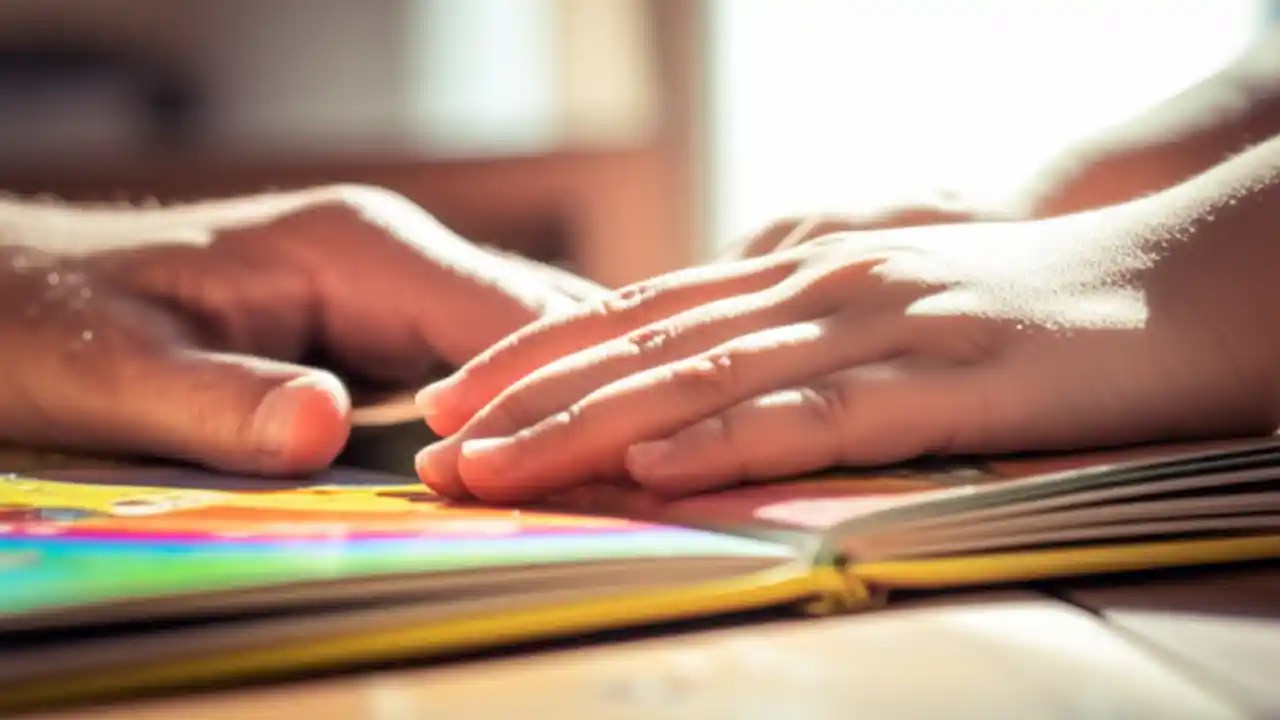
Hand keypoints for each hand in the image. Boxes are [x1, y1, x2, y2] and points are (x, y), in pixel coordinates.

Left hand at [0, 185, 601, 473]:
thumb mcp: (117, 369)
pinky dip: (528, 420)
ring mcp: (399, 293)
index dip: (556, 388)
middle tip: (638, 481)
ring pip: (527, 346)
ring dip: (570, 410)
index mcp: (356, 247)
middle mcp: (396, 258)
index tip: (600, 461)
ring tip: (621, 484)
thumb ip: (219, 400)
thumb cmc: (58, 323)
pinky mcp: (391, 335)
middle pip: (539, 322)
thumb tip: (322, 430)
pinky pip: (488, 374)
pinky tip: (556, 472)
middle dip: (589, 398)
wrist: (21, 296)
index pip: (500, 309)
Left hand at [413, 175, 1279, 501]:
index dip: (537, 351)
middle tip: (434, 445)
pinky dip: (733, 440)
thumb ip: (802, 324)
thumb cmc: (1030, 306)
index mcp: (801, 268)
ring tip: (496, 467)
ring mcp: (876, 324)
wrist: (1174, 280)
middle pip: (645, 342)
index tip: (454, 398)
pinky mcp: (944, 378)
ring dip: (590, 425)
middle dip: (528, 397)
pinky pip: (821, 412)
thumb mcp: (892, 301)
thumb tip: (720, 374)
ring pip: (707, 376)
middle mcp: (818, 283)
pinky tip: (658, 470)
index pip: (641, 309)